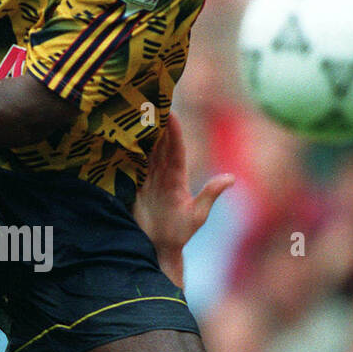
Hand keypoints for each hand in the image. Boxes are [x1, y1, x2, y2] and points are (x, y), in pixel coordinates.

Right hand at [133, 115, 233, 277]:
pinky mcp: (137, 189)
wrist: (162, 248)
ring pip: (146, 153)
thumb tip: (230, 178)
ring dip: (142, 135)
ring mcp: (149, 181)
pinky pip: (132, 167)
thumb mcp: (197, 214)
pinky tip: (122, 139)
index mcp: (177, 178)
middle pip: (159, 146)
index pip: (175, 150)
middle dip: (156, 125)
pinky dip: (128, 153)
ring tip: (136, 115)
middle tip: (151, 103)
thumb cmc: (181, 233)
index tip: (170, 112)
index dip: (173, 132)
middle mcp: (163, 176)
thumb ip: (210, 194)